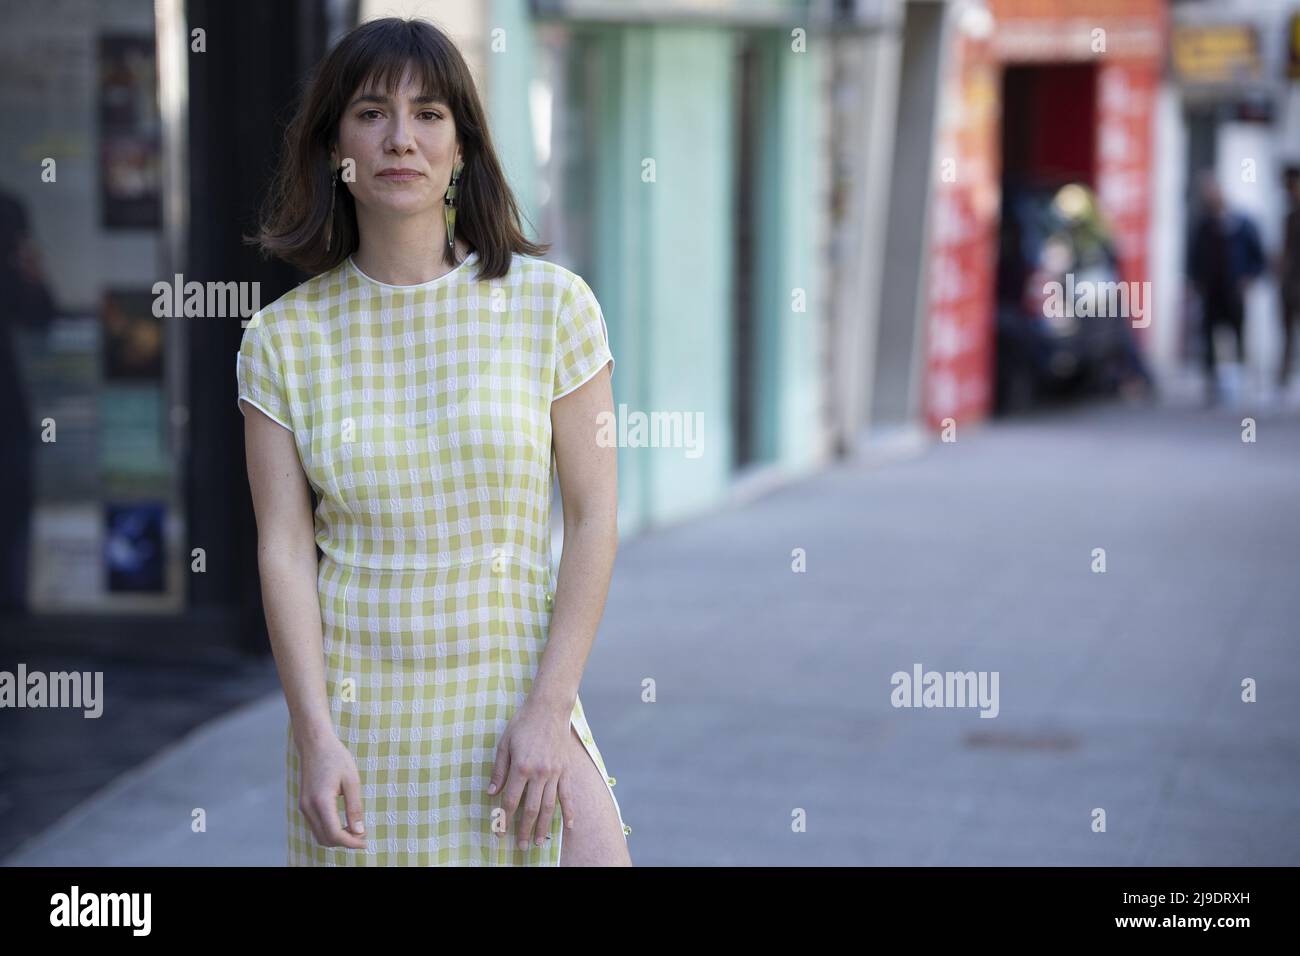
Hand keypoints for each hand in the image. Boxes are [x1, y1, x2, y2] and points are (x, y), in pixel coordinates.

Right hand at [298, 735, 366, 848]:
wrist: (315, 743)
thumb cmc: (336, 758)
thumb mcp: (351, 780)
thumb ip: (355, 808)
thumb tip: (359, 831)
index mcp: (321, 801)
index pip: (334, 833)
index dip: (350, 842)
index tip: (365, 842)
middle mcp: (308, 807)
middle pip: (324, 838)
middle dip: (344, 842)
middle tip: (362, 836)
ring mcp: (303, 806)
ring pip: (318, 834)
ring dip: (336, 838)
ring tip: (354, 830)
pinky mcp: (304, 803)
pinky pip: (315, 825)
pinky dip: (328, 830)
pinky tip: (342, 824)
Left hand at [487, 698, 574, 850]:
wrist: (549, 707)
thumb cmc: (523, 723)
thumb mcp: (504, 743)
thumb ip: (499, 770)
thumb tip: (491, 793)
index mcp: (521, 767)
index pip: (512, 800)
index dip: (505, 819)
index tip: (500, 832)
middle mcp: (539, 773)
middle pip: (531, 809)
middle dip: (524, 830)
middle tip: (521, 846)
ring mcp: (555, 773)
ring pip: (549, 806)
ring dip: (543, 826)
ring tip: (538, 842)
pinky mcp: (565, 770)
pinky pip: (568, 794)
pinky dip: (569, 811)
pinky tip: (568, 826)